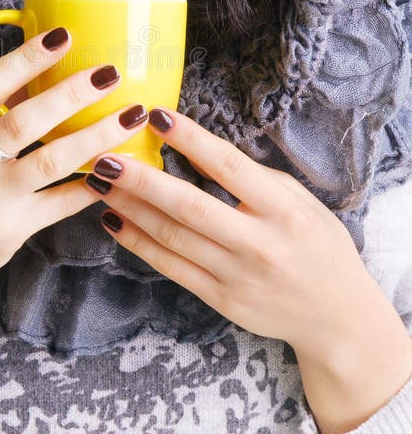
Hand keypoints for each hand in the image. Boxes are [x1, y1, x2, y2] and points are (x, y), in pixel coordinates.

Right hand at [0, 28, 149, 331]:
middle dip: (73, 93)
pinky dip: (90, 183)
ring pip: (52, 160)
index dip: (27, 58)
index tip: (63, 37)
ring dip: (96, 135)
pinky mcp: (9, 230)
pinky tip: (118, 166)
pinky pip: (61, 202)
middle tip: (110, 73)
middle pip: (25, 120)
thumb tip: (35, 75)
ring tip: (130, 115)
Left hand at [85, 107, 374, 355]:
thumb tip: (201, 149)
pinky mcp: (219, 299)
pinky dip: (137, 243)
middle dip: (141, 180)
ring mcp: (235, 275)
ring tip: (97, 180)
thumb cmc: (318, 246)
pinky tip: (113, 219)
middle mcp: (258, 244)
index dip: (190, 139)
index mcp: (283, 211)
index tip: (155, 115)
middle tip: (104, 155)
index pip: (229, 168)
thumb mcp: (300, 202)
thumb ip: (255, 178)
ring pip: (171, 237)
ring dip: (129, 207)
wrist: (335, 318)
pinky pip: (169, 267)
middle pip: (189, 207)